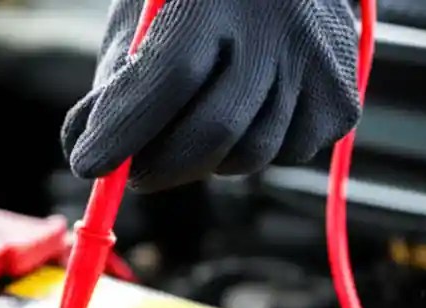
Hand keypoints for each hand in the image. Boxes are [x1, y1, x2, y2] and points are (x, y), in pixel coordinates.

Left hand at [62, 0, 360, 192]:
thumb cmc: (194, 2)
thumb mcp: (144, 18)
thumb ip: (116, 84)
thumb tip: (84, 156)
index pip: (167, 76)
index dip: (122, 129)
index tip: (87, 164)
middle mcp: (278, 26)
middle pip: (213, 130)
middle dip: (158, 166)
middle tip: (131, 173)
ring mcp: (317, 64)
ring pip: (247, 156)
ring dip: (203, 161)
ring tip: (189, 128)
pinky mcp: (340, 99)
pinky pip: (283, 156)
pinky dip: (249, 152)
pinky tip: (244, 113)